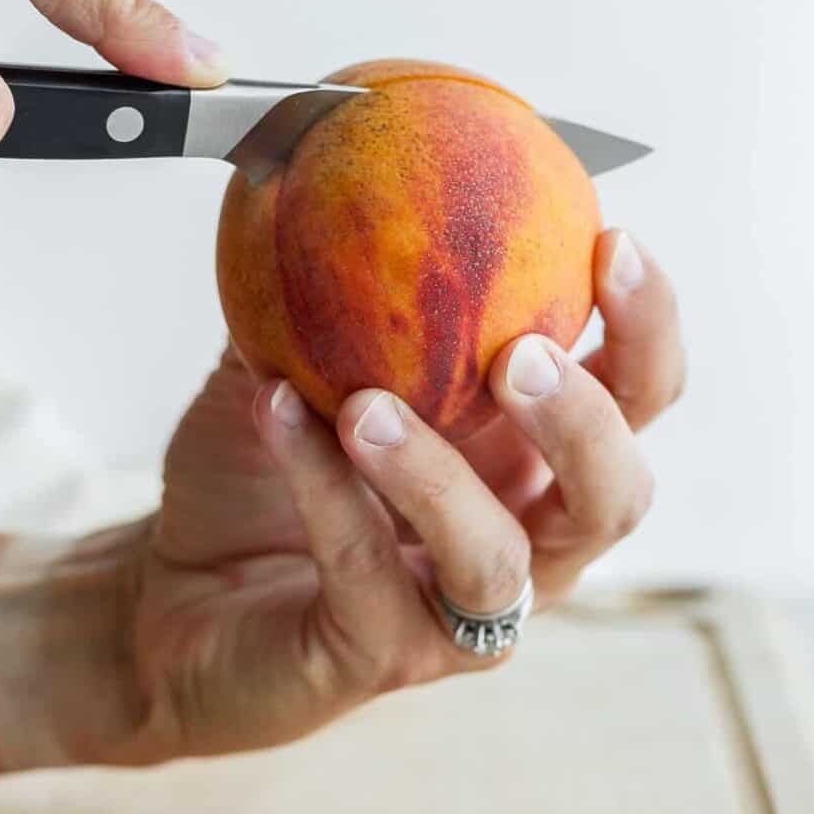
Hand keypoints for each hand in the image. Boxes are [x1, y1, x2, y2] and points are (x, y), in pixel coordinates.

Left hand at [125, 228, 683, 761]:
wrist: (167, 595)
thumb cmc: (256, 477)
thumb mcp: (297, 360)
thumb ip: (336, 286)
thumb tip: (341, 155)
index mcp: (529, 460)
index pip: (634, 398)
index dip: (647, 328)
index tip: (612, 239)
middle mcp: (521, 540)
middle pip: (616, 497)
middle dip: (587, 422)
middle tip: (524, 355)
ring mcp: (456, 614)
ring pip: (500, 560)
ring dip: (440, 476)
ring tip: (367, 404)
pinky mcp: (382, 658)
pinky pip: (371, 579)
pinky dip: (327, 497)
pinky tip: (279, 417)